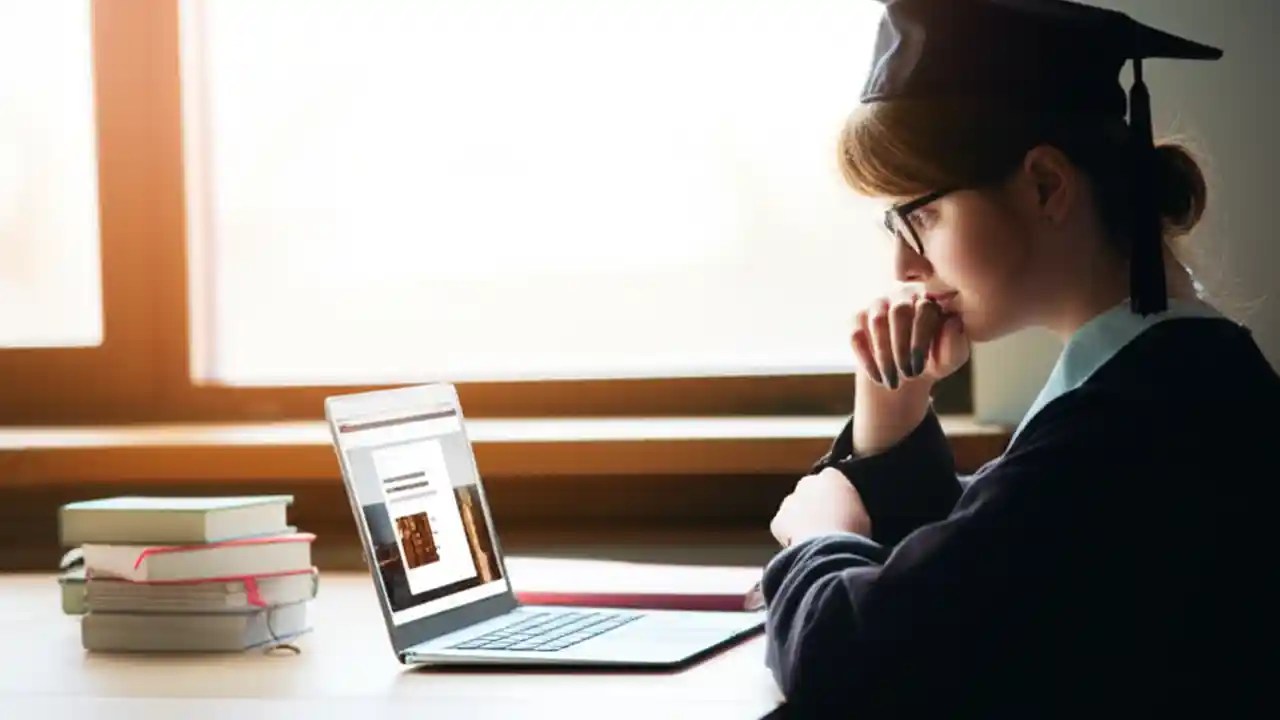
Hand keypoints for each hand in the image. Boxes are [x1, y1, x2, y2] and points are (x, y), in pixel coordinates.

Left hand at [770, 468, 871, 546]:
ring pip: (795, 508)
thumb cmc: (853, 531)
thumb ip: (852, 505)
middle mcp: (807, 482)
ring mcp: (789, 501)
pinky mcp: (778, 520)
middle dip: (816, 504)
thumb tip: (848, 512)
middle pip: (810, 491)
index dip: (837, 497)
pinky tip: (802, 547)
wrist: (828, 549)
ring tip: (815, 539)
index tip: (843, 511)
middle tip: (827, 525)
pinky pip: (784, 526)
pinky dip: (790, 534)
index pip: (833, 479)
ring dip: (802, 519)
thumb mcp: (863, 513)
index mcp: (833, 476)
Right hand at [852, 285, 969, 389]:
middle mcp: (902, 294)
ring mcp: (878, 303)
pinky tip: (878, 378)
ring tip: (893, 381)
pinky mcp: (857, 318)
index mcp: (930, 297)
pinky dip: (868, 360)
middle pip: (899, 311)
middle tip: (908, 375)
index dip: (921, 339)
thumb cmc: (934, 358)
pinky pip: (857, 335)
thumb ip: (955, 343)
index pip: (925, 309)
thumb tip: (951, 322)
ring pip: (877, 323)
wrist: (905, 370)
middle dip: (902, 347)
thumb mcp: (950, 358)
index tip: (920, 366)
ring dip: (885, 356)